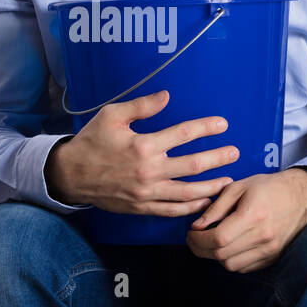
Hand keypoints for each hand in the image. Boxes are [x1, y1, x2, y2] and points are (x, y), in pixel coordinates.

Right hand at [45, 89, 240, 216]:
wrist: (71, 175)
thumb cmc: (91, 141)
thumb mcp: (112, 116)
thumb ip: (141, 107)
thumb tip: (167, 96)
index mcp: (143, 145)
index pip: (182, 134)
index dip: (205, 128)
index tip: (222, 124)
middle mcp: (149, 171)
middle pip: (193, 165)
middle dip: (217, 158)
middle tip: (235, 153)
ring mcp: (147, 192)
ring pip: (187, 192)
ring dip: (211, 186)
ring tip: (228, 181)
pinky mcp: (142, 206)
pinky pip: (172, 210)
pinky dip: (191, 208)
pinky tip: (204, 202)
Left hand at [187, 168, 306, 272]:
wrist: (302, 196)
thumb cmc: (268, 187)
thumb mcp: (239, 187)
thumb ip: (216, 207)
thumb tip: (197, 226)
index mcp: (253, 215)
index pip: (218, 238)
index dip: (198, 240)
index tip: (191, 233)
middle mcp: (263, 236)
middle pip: (222, 255)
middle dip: (201, 249)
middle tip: (194, 239)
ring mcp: (270, 250)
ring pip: (231, 265)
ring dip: (215, 256)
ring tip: (211, 242)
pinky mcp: (273, 258)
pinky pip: (244, 268)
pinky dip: (231, 260)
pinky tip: (228, 247)